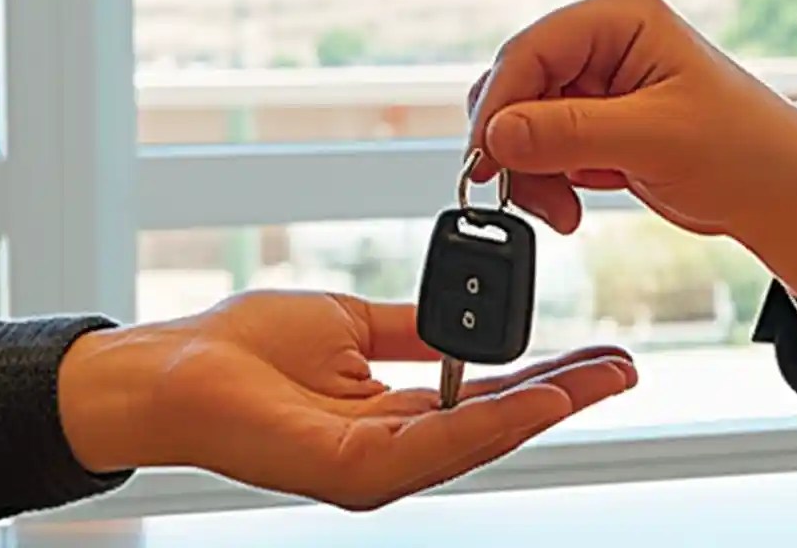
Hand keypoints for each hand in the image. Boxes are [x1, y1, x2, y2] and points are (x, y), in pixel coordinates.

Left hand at [57, 290, 635, 509]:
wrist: (171, 370)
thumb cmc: (242, 351)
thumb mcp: (351, 325)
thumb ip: (412, 333)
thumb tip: (465, 323)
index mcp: (393, 417)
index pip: (486, 398)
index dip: (546, 377)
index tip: (596, 355)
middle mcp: (393, 452)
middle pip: (497, 424)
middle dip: (566, 395)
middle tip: (625, 368)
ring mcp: (376, 469)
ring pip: (481, 438)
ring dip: (547, 406)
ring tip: (601, 377)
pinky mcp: (354, 472)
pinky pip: (439, 443)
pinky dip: (495, 419)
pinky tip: (539, 394)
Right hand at [466, 0, 796, 312]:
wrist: (780, 194)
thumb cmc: (745, 149)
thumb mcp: (653, 139)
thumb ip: (568, 134)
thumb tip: (497, 135)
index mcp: (618, 15)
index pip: (528, 51)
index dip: (499, 109)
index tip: (485, 162)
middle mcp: (599, 38)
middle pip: (515, 87)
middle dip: (516, 148)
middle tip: (530, 195)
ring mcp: (593, 80)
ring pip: (519, 123)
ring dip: (530, 172)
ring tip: (563, 209)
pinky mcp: (592, 119)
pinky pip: (538, 146)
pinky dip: (545, 180)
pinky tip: (574, 201)